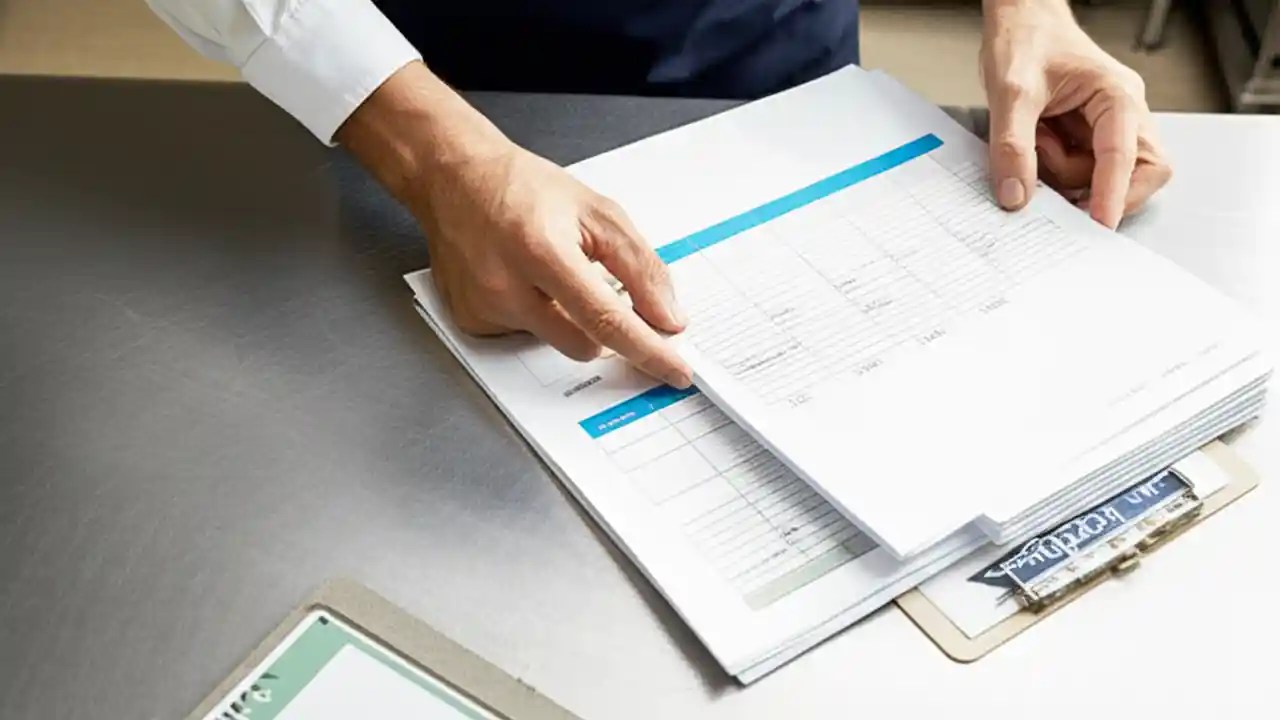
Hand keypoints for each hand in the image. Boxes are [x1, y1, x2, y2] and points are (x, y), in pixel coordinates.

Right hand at [338, 62, 691, 386]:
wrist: (454, 179)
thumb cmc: (523, 189)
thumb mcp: (597, 211)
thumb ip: (640, 266)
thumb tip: (667, 317)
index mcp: (542, 250)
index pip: (606, 319)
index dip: (647, 350)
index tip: (675, 371)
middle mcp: (506, 285)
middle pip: (584, 345)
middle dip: (605, 329)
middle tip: (602, 292)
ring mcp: (484, 308)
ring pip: (556, 342)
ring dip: (567, 318)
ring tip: (547, 272)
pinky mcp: (471, 322)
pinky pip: (526, 338)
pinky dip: (537, 317)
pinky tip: (521, 280)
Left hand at [980, 0, 1171, 227]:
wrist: (1019, 20)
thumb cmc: (1026, 40)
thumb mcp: (1010, 92)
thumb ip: (1011, 145)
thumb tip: (1016, 195)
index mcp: (1117, 97)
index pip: (1125, 155)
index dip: (1113, 194)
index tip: (1100, 225)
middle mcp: (1122, 115)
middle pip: (1140, 173)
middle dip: (1102, 190)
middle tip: (1060, 191)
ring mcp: (1106, 129)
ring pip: (1103, 178)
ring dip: (1064, 175)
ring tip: (1035, 141)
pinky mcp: (1086, 139)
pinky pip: (1080, 173)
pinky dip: (1055, 173)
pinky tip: (1037, 146)